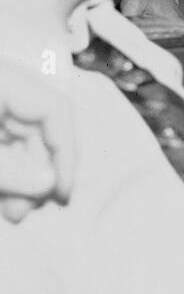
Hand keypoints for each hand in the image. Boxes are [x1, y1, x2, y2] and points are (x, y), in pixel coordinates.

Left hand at [0, 62, 74, 223]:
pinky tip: (3, 196)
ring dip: (19, 178)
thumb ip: (8, 169)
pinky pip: (1, 145)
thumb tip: (50, 184)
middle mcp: (1, 88)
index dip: (66, 153)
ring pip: (17, 141)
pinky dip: (4, 170)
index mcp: (3, 80)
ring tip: (14, 213)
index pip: (56, 110)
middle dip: (37, 173)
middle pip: (37, 129)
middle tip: (28, 210)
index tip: (62, 192)